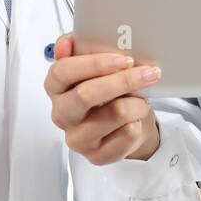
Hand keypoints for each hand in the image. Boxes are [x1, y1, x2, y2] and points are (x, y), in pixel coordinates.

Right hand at [44, 34, 161, 163]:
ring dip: (135, 104)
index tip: (122, 59)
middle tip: (145, 73)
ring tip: (144, 98)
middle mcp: (62, 113)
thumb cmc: (107, 87)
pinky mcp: (95, 156)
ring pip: (111, 116)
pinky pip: (121, 142)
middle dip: (121, 81)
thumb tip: (66, 44)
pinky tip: (138, 119)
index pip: (63, 72)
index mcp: (56, 87)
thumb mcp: (95, 61)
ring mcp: (77, 137)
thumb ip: (81, 46)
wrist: (124, 119)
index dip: (93, 63)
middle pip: (85, 95)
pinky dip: (135, 127)